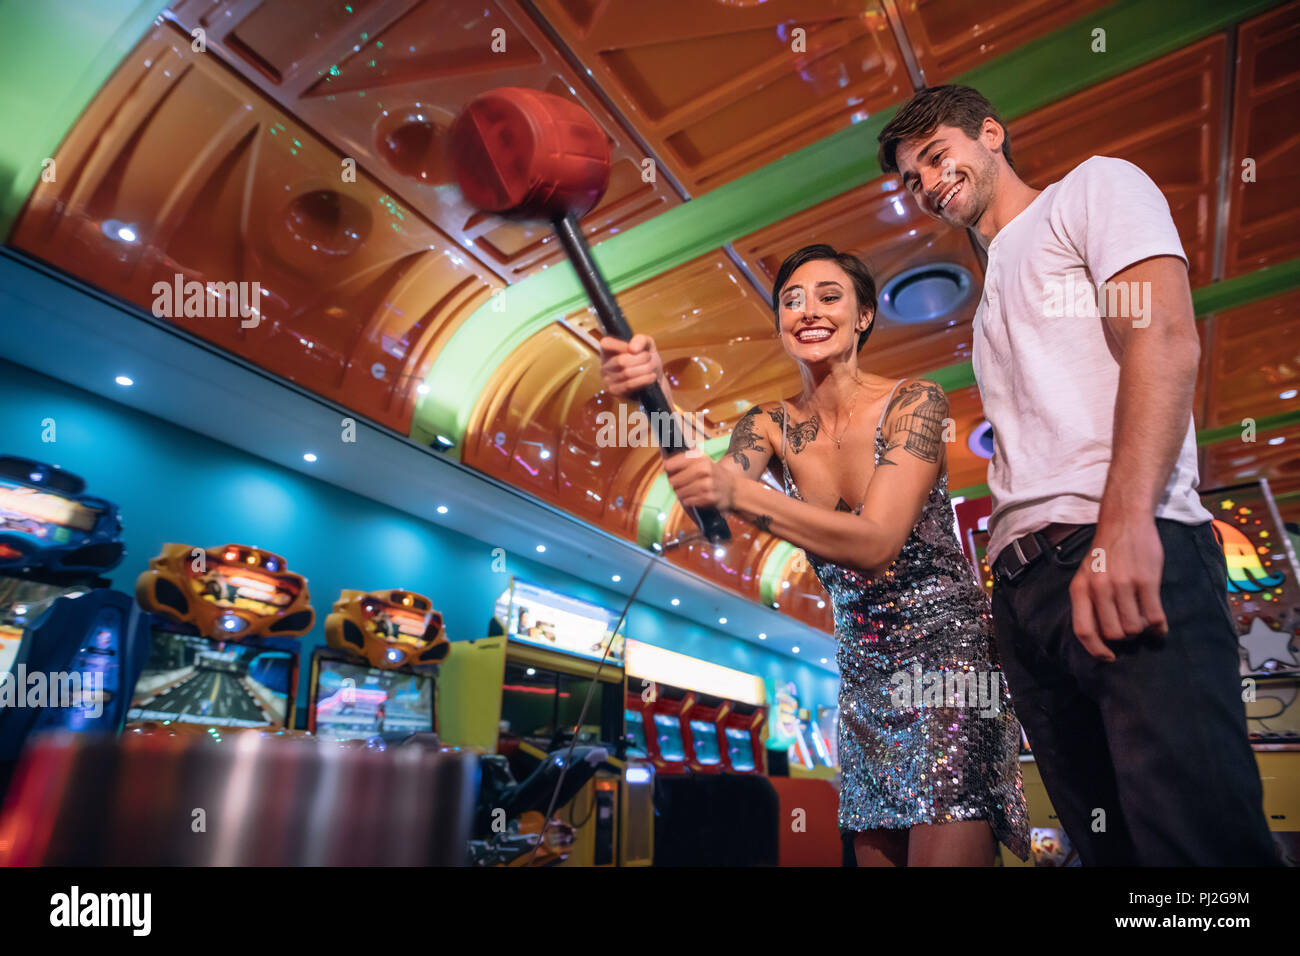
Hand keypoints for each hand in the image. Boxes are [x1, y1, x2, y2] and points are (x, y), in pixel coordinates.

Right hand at [599, 334, 664, 397]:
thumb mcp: (647, 346)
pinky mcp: (615, 391)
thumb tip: (632, 348)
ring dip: (645, 369)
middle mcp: (604, 365)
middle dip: (641, 358)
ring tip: (652, 368)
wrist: (654, 381)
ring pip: (627, 373)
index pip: (606, 344)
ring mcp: (608, 380)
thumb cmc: (647, 361)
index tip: (636, 349)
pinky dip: (644, 380)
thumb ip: (641, 340)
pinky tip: (652, 376)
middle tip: (649, 358)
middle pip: (621, 360)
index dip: (622, 345)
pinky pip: (629, 385)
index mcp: (608, 351)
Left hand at [664, 448, 735, 511]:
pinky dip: (688, 500)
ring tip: (689, 490)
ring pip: (679, 492)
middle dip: (674, 483)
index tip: (666, 470)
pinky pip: (687, 501)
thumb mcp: (702, 460)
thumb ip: (683, 460)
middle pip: (673, 480)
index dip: (667, 468)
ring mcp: (706, 484)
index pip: (671, 463)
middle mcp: (703, 469)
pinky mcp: (708, 498)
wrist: (733, 489)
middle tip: (681, 483)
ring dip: (681, 493)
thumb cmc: (713, 474)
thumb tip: (663, 465)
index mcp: (700, 458)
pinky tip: (695, 496)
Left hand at [1068, 517, 1168, 660]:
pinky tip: (1159, 625)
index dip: (1095, 650)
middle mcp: (1099, 588)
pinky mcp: (1146, 581)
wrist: (1125, 522)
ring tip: (1144, 619)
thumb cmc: (1106, 552)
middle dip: (1124, 637)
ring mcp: (1123, 584)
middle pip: (1113, 633)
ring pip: (1133, 628)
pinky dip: (1158, 627)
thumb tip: (1100, 637)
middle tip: (1131, 628)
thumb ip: (1089, 601)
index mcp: (1080, 588)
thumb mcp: (1087, 575)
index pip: (1083, 630)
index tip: (1108, 657)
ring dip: (1141, 630)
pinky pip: (1153, 616)